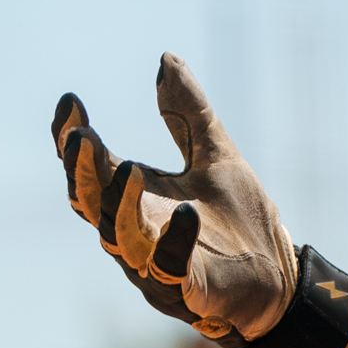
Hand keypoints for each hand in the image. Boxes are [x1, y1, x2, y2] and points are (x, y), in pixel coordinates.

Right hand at [54, 53, 296, 345]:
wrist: (279, 274)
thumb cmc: (239, 220)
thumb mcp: (216, 154)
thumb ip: (188, 114)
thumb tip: (166, 59)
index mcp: (136, 202)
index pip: (91, 170)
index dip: (72, 140)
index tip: (69, 101)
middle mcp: (136, 233)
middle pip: (92, 205)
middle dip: (82, 173)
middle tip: (80, 136)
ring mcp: (157, 265)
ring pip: (121, 238)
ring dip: (119, 205)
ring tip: (126, 168)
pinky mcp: (189, 288)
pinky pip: (172, 268)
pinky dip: (174, 242)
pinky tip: (185, 211)